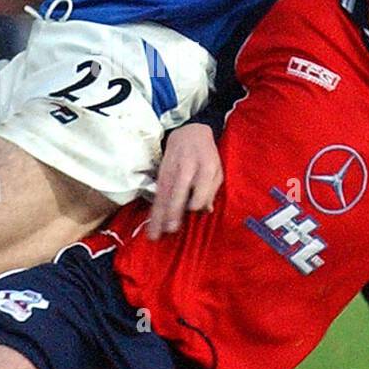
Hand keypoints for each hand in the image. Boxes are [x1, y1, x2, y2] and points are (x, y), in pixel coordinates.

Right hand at [148, 123, 222, 239]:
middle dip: (174, 211)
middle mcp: (186, 169)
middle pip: (179, 192)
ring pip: (164, 197)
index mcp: (205, 166)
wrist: (188, 132)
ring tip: (155, 235)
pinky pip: (157, 197)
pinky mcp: (161, 177)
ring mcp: (171, 173)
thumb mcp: (217, 169)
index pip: (200, 188)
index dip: (196, 201)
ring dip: (159, 217)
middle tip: (171, 229)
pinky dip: (153, 213)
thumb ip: (213, 190)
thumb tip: (207, 210)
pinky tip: (151, 228)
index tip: (193, 210)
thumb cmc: (207, 155)